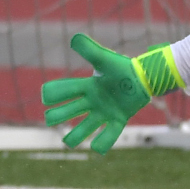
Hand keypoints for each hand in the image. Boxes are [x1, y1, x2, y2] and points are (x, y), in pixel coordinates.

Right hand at [40, 33, 156, 153]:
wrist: (144, 76)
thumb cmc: (122, 66)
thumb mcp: (104, 58)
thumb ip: (90, 50)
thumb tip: (74, 39)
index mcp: (88, 86)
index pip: (66, 90)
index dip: (55, 93)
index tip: (45, 97)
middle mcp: (93, 101)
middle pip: (71, 110)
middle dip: (59, 115)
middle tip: (49, 119)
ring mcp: (105, 112)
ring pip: (86, 126)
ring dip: (76, 134)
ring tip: (67, 143)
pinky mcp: (118, 119)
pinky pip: (109, 134)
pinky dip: (103, 142)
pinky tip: (95, 149)